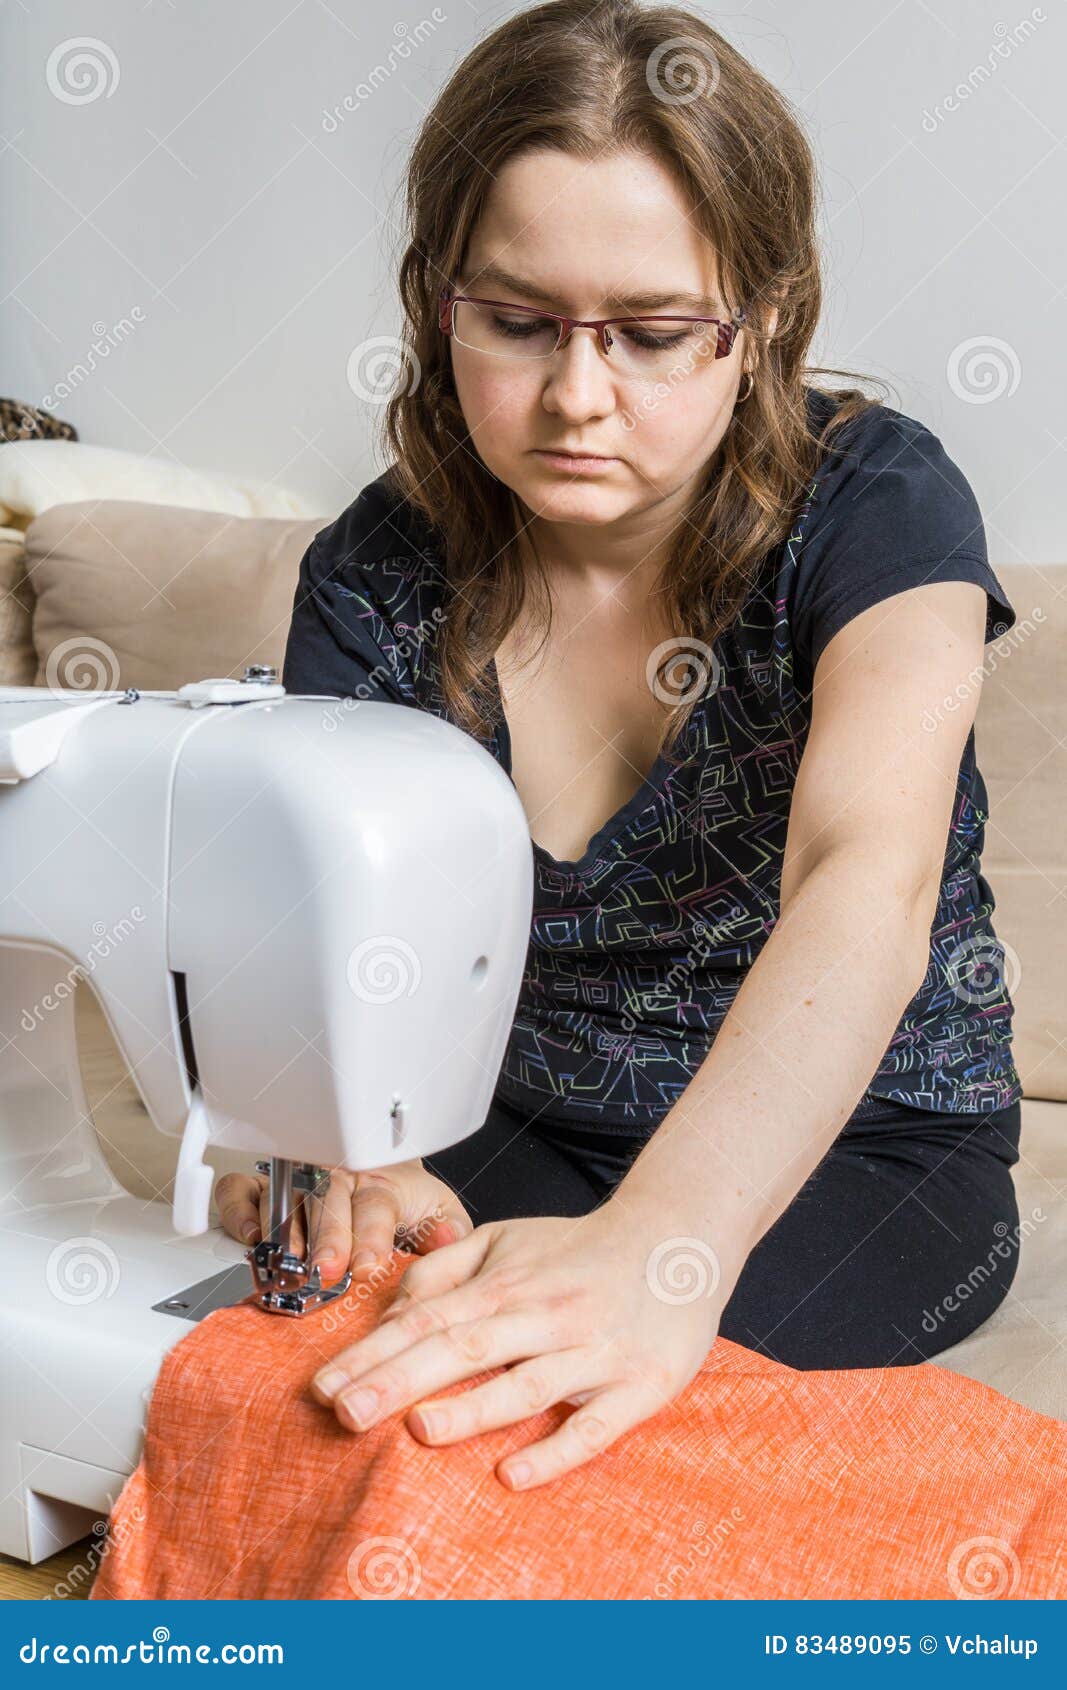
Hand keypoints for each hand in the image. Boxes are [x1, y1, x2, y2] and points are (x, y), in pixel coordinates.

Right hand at [213, 1159, 471, 1282]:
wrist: (382, 1173)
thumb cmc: (406, 1202)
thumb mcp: (439, 1212)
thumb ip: (448, 1231)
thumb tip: (446, 1241)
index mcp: (381, 1181)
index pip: (375, 1203)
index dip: (371, 1235)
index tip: (368, 1266)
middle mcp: (335, 1177)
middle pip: (327, 1201)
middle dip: (328, 1238)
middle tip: (327, 1270)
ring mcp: (297, 1181)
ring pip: (284, 1197)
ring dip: (285, 1232)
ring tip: (288, 1263)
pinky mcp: (264, 1190)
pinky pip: (240, 1191)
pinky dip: (239, 1211)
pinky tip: (251, 1237)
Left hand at [308, 1198, 726, 1489]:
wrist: (678, 1239)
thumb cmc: (582, 1250)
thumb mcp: (508, 1239)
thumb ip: (446, 1271)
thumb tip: (391, 1310)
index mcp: (509, 1285)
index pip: (429, 1320)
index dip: (374, 1353)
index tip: (324, 1384)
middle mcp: (546, 1316)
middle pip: (465, 1349)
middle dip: (400, 1380)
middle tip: (344, 1411)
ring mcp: (594, 1353)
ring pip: (527, 1385)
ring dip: (472, 1410)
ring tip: (418, 1429)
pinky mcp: (639, 1386)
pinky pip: (594, 1428)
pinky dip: (554, 1453)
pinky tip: (512, 1475)